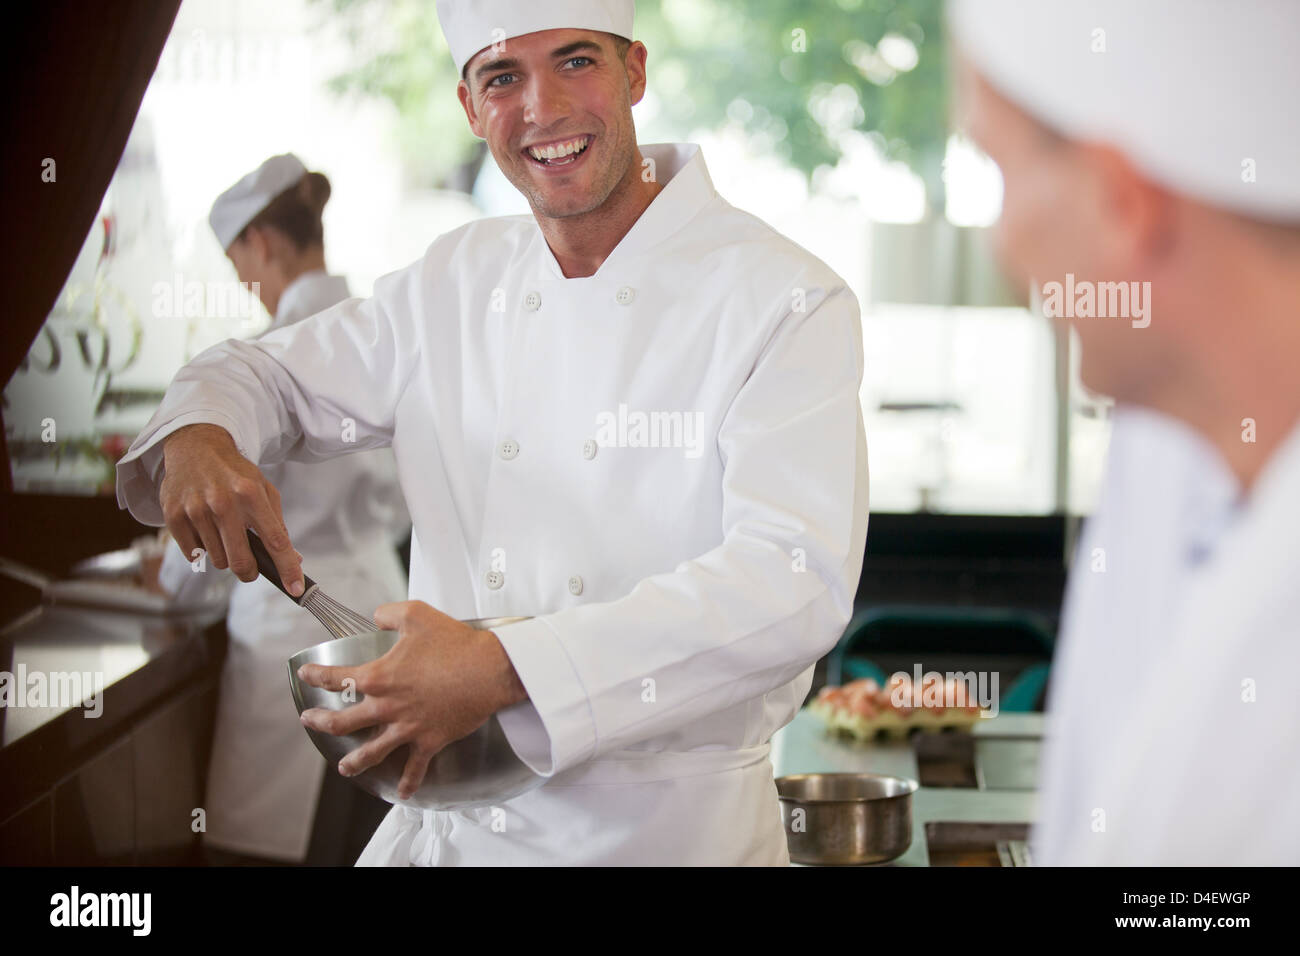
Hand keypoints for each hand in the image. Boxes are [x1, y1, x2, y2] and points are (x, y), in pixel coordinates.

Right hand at [158, 423, 302, 593]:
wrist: (195, 448)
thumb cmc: (234, 473)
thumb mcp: (263, 490)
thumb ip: (277, 524)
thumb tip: (292, 559)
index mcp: (251, 494)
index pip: (275, 541)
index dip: (287, 568)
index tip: (295, 588)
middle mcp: (223, 503)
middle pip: (241, 561)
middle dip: (250, 572)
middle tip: (251, 567)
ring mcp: (195, 510)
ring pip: (217, 560)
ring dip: (225, 556)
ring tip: (223, 533)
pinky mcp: (173, 516)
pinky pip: (193, 554)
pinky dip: (203, 550)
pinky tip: (204, 529)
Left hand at [296, 601, 528, 799]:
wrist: (488, 670)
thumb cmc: (456, 644)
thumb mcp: (417, 615)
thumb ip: (389, 614)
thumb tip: (377, 618)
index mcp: (379, 676)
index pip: (336, 678)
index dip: (316, 676)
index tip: (306, 675)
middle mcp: (387, 706)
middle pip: (342, 722)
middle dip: (320, 722)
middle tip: (310, 721)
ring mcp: (407, 728)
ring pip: (371, 752)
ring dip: (353, 763)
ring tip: (344, 769)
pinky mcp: (429, 741)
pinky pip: (414, 768)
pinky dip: (408, 782)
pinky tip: (403, 792)